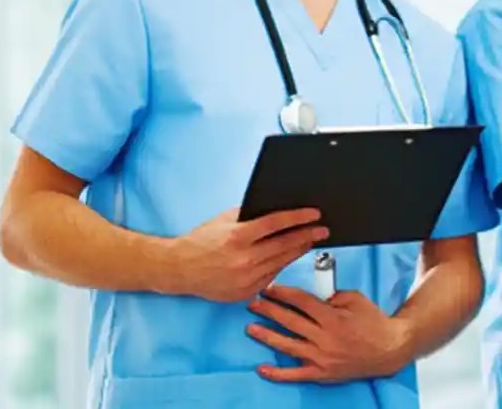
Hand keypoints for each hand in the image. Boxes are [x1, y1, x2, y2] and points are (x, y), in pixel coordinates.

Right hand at [163, 208, 327, 302]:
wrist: (179, 270)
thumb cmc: (200, 242)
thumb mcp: (223, 220)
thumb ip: (249, 216)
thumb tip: (277, 209)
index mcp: (238, 237)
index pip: (277, 224)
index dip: (299, 217)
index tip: (314, 214)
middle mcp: (244, 259)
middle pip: (285, 245)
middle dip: (308, 236)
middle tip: (322, 230)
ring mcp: (246, 278)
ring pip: (282, 262)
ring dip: (298, 251)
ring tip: (310, 242)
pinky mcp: (246, 292)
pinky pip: (272, 276)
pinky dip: (281, 265)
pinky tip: (289, 257)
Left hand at [247, 286, 411, 382]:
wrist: (389, 349)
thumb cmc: (374, 323)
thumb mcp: (356, 299)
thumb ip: (333, 296)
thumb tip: (315, 299)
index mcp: (332, 317)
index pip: (301, 301)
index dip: (283, 294)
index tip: (270, 289)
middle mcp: (324, 337)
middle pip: (290, 321)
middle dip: (269, 310)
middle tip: (254, 304)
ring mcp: (321, 357)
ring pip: (287, 345)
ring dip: (267, 336)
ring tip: (251, 328)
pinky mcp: (322, 373)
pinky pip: (295, 375)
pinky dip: (277, 373)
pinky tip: (262, 368)